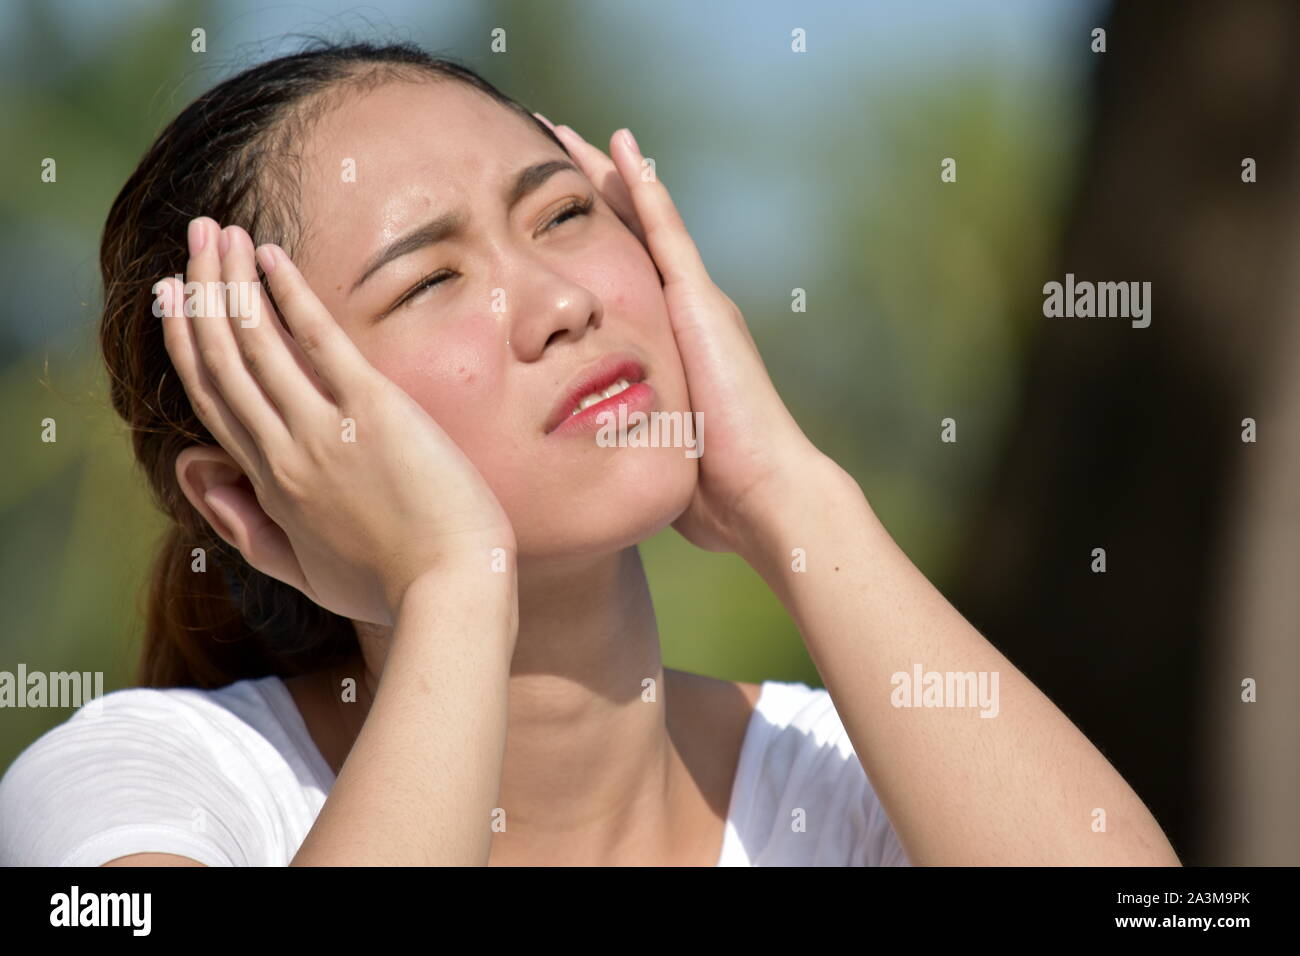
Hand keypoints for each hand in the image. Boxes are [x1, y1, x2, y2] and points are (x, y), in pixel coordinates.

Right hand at [157, 218, 515, 625]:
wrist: (453, 591)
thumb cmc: (391, 586)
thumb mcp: (304, 572)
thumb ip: (246, 527)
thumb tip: (197, 472)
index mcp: (269, 485)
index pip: (211, 400)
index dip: (185, 342)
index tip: (173, 298)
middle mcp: (283, 451)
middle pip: (221, 359)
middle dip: (198, 291)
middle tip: (191, 236)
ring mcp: (323, 429)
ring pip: (254, 342)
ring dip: (229, 279)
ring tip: (216, 228)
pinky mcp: (373, 411)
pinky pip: (317, 340)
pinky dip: (288, 294)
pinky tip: (271, 256)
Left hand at [538, 117, 830, 553]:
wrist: (763, 496)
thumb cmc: (713, 493)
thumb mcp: (652, 449)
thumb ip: (626, 434)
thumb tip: (588, 454)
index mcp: (670, 346)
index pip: (619, 278)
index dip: (586, 242)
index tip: (546, 215)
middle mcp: (685, 312)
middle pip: (627, 236)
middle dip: (590, 194)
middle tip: (550, 153)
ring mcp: (696, 301)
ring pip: (642, 220)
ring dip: (606, 174)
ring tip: (568, 133)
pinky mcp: (699, 301)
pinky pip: (664, 230)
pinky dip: (641, 185)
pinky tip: (618, 146)